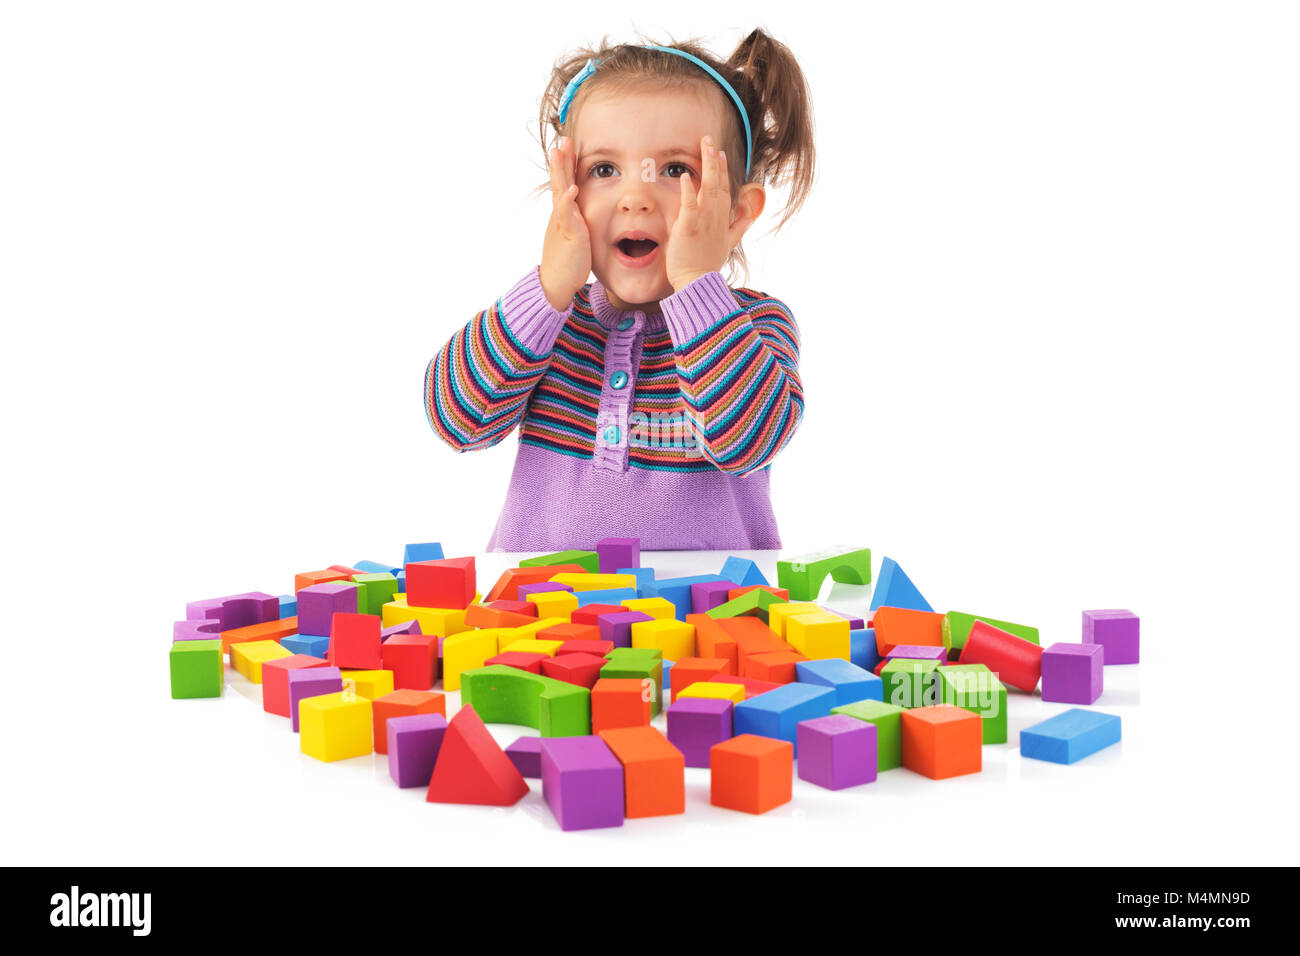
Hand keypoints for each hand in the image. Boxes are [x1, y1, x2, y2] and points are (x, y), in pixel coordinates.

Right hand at [539, 136, 590, 310]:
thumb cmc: (567, 261)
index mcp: (563, 213)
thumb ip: (576, 219)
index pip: (564, 183)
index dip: (565, 164)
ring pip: (561, 193)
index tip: (568, 145)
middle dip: (561, 160)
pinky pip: (567, 217)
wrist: (556, 283)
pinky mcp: (570, 236)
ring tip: (561, 152)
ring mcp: (563, 224)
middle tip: (563, 139)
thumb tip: (581, 208)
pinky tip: (572, 189)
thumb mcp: (573, 234)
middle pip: (559, 181)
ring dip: (561, 172)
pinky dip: (568, 202)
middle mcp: (561, 215)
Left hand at [666, 134, 739, 290]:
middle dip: (715, 162)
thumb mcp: (729, 244)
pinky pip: (690, 206)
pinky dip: (689, 191)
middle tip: (710, 141)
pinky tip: (687, 176)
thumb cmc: (708, 265)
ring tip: (704, 148)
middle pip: (718, 184)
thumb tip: (751, 215)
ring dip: (707, 168)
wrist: (698, 284)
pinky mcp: (688, 229)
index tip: (719, 154)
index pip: (725, 190)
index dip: (722, 171)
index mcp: (723, 220)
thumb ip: (739, 227)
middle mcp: (716, 218)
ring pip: (708, 190)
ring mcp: (703, 223)